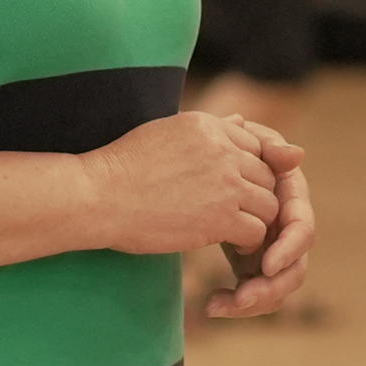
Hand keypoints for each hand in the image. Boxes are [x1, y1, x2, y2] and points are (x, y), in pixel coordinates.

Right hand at [80, 109, 285, 262]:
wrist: (97, 196)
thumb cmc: (123, 167)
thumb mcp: (166, 132)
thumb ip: (208, 130)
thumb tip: (241, 121)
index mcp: (207, 125)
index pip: (254, 145)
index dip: (247, 170)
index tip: (232, 189)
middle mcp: (221, 150)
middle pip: (266, 175)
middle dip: (255, 196)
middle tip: (237, 213)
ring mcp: (224, 183)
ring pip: (269, 204)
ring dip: (255, 219)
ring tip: (235, 230)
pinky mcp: (220, 218)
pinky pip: (257, 230)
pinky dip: (247, 241)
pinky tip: (230, 244)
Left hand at [206, 120, 318, 316]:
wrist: (196, 170)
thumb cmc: (225, 150)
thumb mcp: (245, 142)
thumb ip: (267, 147)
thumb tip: (297, 154)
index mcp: (292, 201)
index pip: (302, 230)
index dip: (289, 249)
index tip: (266, 265)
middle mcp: (288, 231)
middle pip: (295, 269)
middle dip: (272, 288)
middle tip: (243, 299)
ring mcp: (272, 252)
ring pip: (276, 289)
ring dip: (252, 303)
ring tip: (215, 307)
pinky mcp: (253, 267)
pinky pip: (254, 295)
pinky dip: (235, 304)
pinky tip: (210, 305)